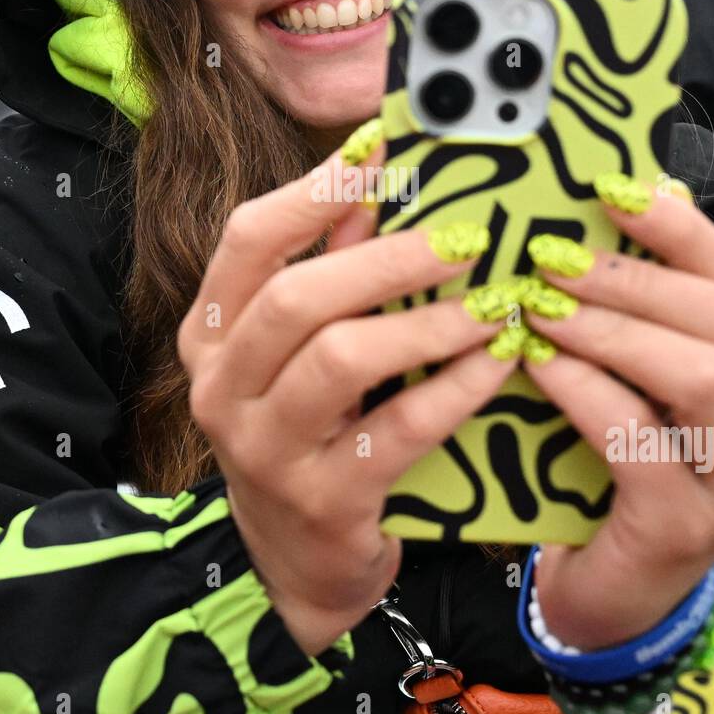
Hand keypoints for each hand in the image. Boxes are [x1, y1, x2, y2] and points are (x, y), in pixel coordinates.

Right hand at [176, 140, 519, 656]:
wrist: (297, 563)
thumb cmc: (309, 430)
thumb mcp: (302, 350)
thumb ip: (333, 261)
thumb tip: (381, 168)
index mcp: (214, 333)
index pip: (249, 240)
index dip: (317, 190)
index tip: (384, 150)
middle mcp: (224, 388)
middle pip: (298, 297)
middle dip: (388, 257)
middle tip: (466, 237)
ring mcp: (266, 449)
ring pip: (342, 359)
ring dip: (428, 322)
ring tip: (493, 302)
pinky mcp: (323, 500)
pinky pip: (398, 429)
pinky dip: (456, 388)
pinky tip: (499, 361)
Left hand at [519, 176, 713, 650]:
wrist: (604, 595)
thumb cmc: (612, 475)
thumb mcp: (636, 386)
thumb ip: (637, 319)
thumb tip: (596, 210)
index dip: (680, 229)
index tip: (612, 189)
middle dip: (636, 278)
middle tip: (552, 258)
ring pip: (700, 376)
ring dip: (611, 330)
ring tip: (538, 309)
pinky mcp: (688, 530)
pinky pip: (640, 439)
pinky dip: (585, 391)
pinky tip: (536, 367)